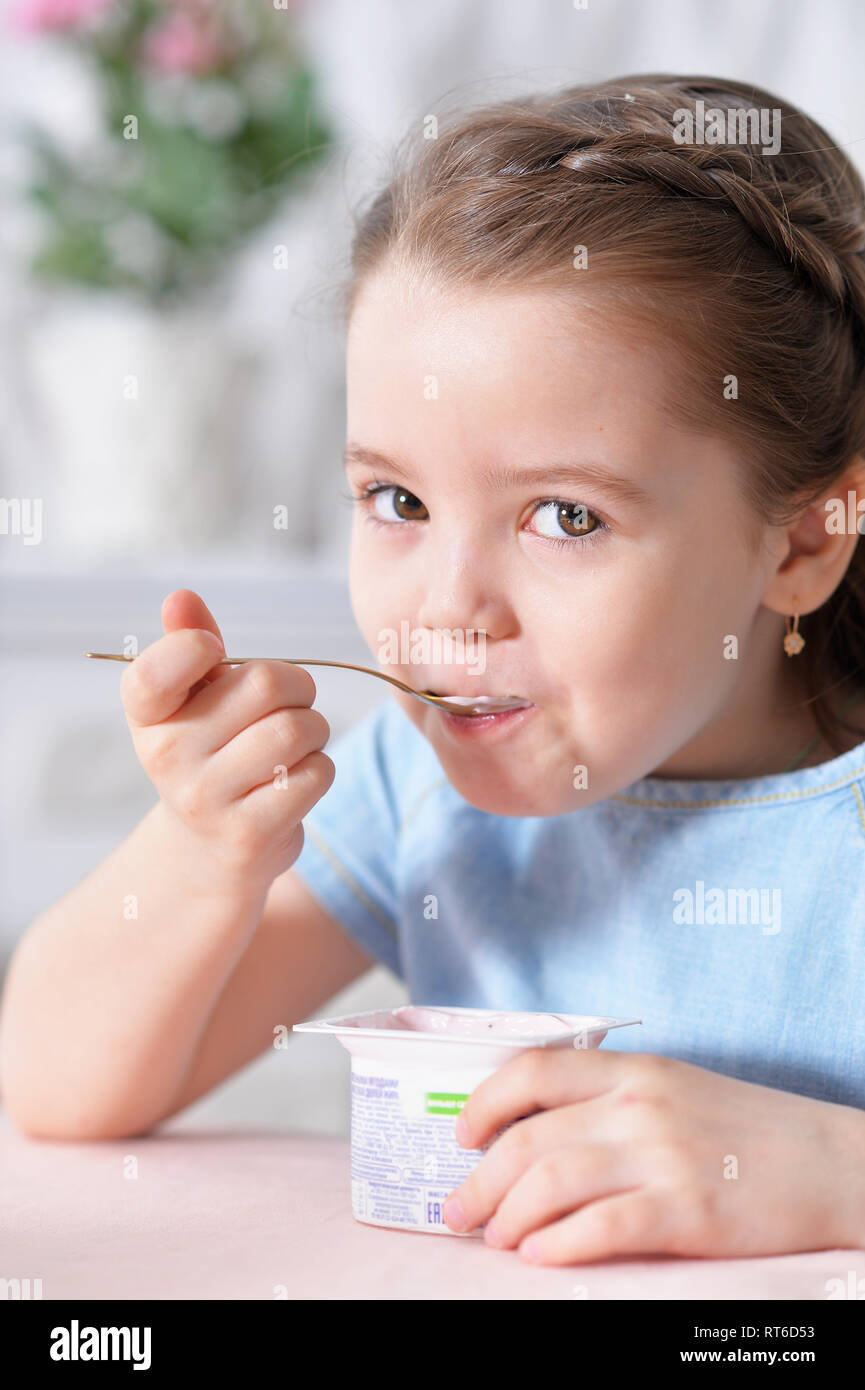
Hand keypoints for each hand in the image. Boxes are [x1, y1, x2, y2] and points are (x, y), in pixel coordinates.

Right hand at [120, 589, 333, 887]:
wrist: (208, 851)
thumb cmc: (210, 753)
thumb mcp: (193, 700)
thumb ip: (190, 645)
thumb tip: (181, 597)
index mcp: (147, 714)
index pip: (155, 670)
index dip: (192, 647)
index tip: (214, 652)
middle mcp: (167, 756)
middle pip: (266, 683)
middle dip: (297, 686)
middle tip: (289, 704)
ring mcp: (206, 799)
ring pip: (298, 729)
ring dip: (315, 729)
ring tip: (296, 743)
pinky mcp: (249, 832)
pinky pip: (315, 773)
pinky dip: (320, 767)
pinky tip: (296, 778)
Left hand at [442, 1048, 864, 1263]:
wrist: (829, 1162)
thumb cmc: (746, 1130)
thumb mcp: (673, 1089)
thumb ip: (609, 1101)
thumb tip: (533, 1135)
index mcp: (633, 1071)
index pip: (532, 1069)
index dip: (484, 1103)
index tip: (461, 1136)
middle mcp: (639, 1106)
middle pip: (528, 1138)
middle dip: (479, 1181)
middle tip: (459, 1213)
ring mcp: (662, 1157)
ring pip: (551, 1183)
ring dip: (509, 1218)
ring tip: (497, 1240)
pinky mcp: (687, 1210)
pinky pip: (601, 1227)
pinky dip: (557, 1245)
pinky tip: (539, 1257)